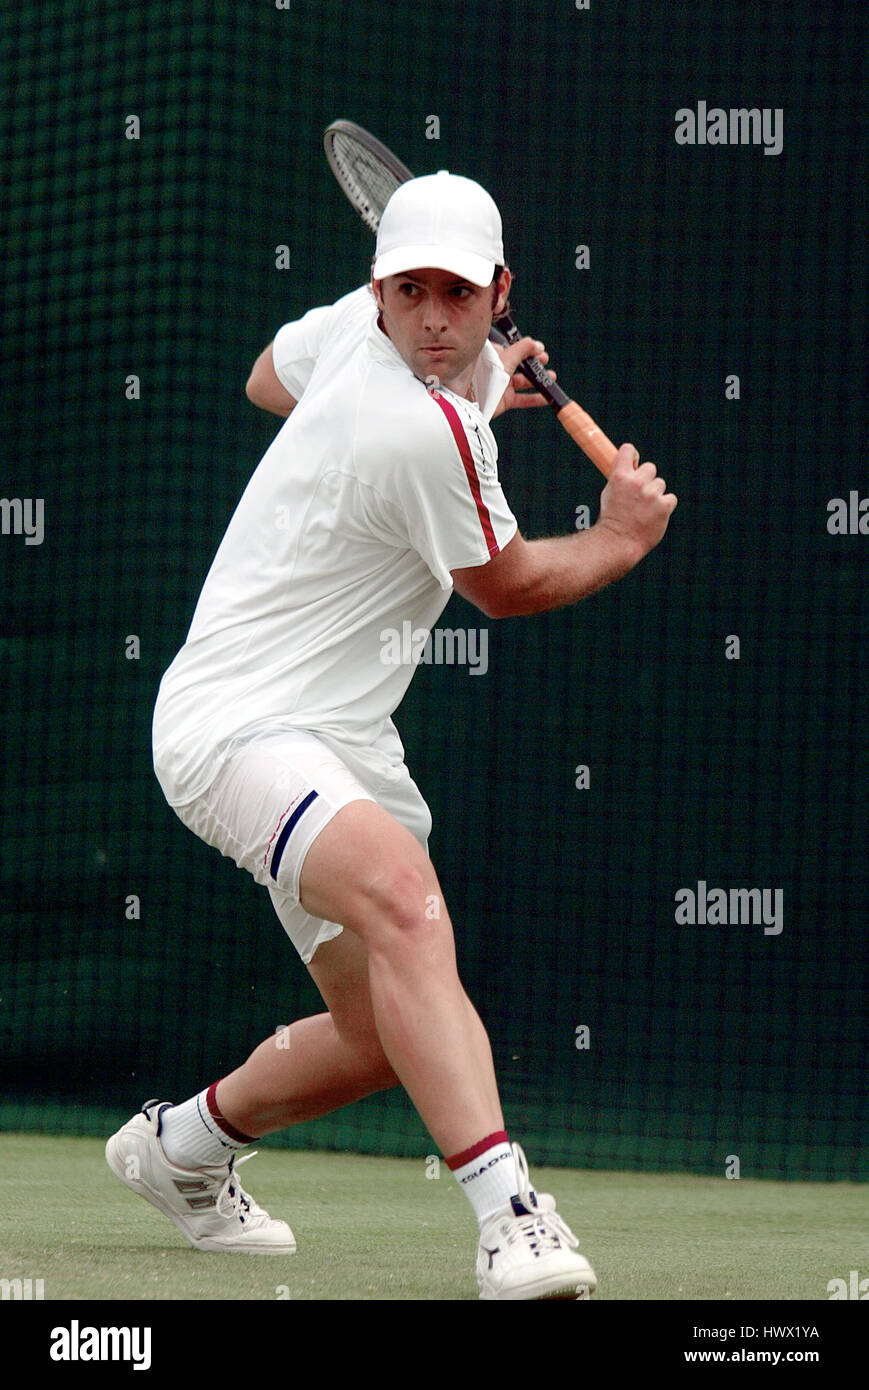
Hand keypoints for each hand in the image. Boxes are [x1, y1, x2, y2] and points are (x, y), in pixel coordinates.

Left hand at [491, 337, 555, 417]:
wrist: (472, 403)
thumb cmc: (485, 376)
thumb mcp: (506, 358)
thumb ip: (523, 349)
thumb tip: (537, 344)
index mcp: (493, 356)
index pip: (512, 349)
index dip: (527, 348)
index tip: (539, 348)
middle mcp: (497, 370)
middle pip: (519, 365)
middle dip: (534, 363)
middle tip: (545, 360)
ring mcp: (500, 386)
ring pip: (522, 381)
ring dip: (538, 379)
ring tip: (552, 377)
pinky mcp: (503, 401)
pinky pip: (522, 399)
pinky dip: (534, 398)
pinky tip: (546, 398)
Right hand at [597, 443, 677, 559]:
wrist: (618, 542)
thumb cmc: (612, 519)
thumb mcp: (609, 494)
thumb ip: (620, 478)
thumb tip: (631, 466)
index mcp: (619, 476)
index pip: (628, 450)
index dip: (632, 456)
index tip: (634, 463)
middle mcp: (636, 482)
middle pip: (650, 468)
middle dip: (647, 479)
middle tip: (639, 496)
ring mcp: (651, 494)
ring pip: (660, 484)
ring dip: (655, 495)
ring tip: (644, 510)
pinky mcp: (664, 505)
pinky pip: (670, 499)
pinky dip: (664, 506)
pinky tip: (653, 516)